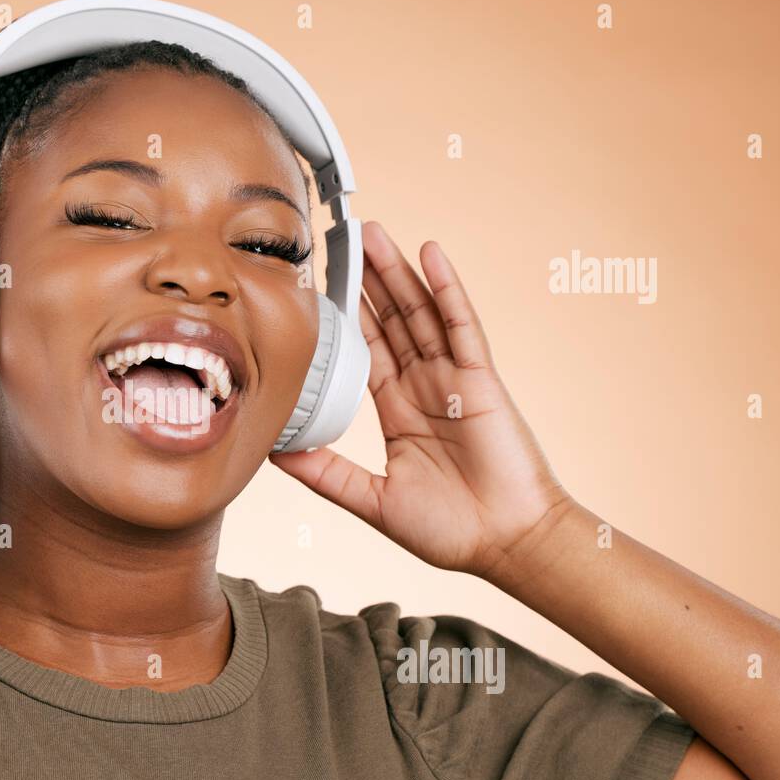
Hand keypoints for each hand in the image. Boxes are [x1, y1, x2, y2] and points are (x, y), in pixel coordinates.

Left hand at [269, 221, 575, 580]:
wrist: (505, 544)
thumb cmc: (449, 529)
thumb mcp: (372, 499)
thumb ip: (325, 474)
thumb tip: (275, 454)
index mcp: (399, 411)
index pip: (367, 352)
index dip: (347, 320)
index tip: (319, 289)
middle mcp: (425, 387)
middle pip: (391, 322)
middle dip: (368, 282)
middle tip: (341, 241)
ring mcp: (455, 379)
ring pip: (420, 313)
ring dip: (398, 273)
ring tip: (373, 235)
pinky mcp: (482, 378)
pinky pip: (461, 324)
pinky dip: (446, 289)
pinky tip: (430, 255)